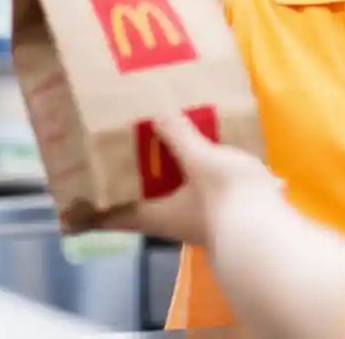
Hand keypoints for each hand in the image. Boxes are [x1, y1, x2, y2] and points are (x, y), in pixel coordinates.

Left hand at [99, 112, 281, 244]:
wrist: (272, 234)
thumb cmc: (226, 200)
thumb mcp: (200, 160)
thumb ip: (178, 134)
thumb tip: (154, 110)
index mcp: (155, 213)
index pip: (112, 214)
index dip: (90, 208)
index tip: (72, 198)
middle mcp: (174, 221)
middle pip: (144, 201)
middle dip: (135, 178)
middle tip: (124, 149)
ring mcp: (203, 221)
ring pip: (178, 195)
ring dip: (172, 174)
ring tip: (170, 144)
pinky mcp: (230, 215)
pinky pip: (208, 191)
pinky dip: (205, 174)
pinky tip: (218, 153)